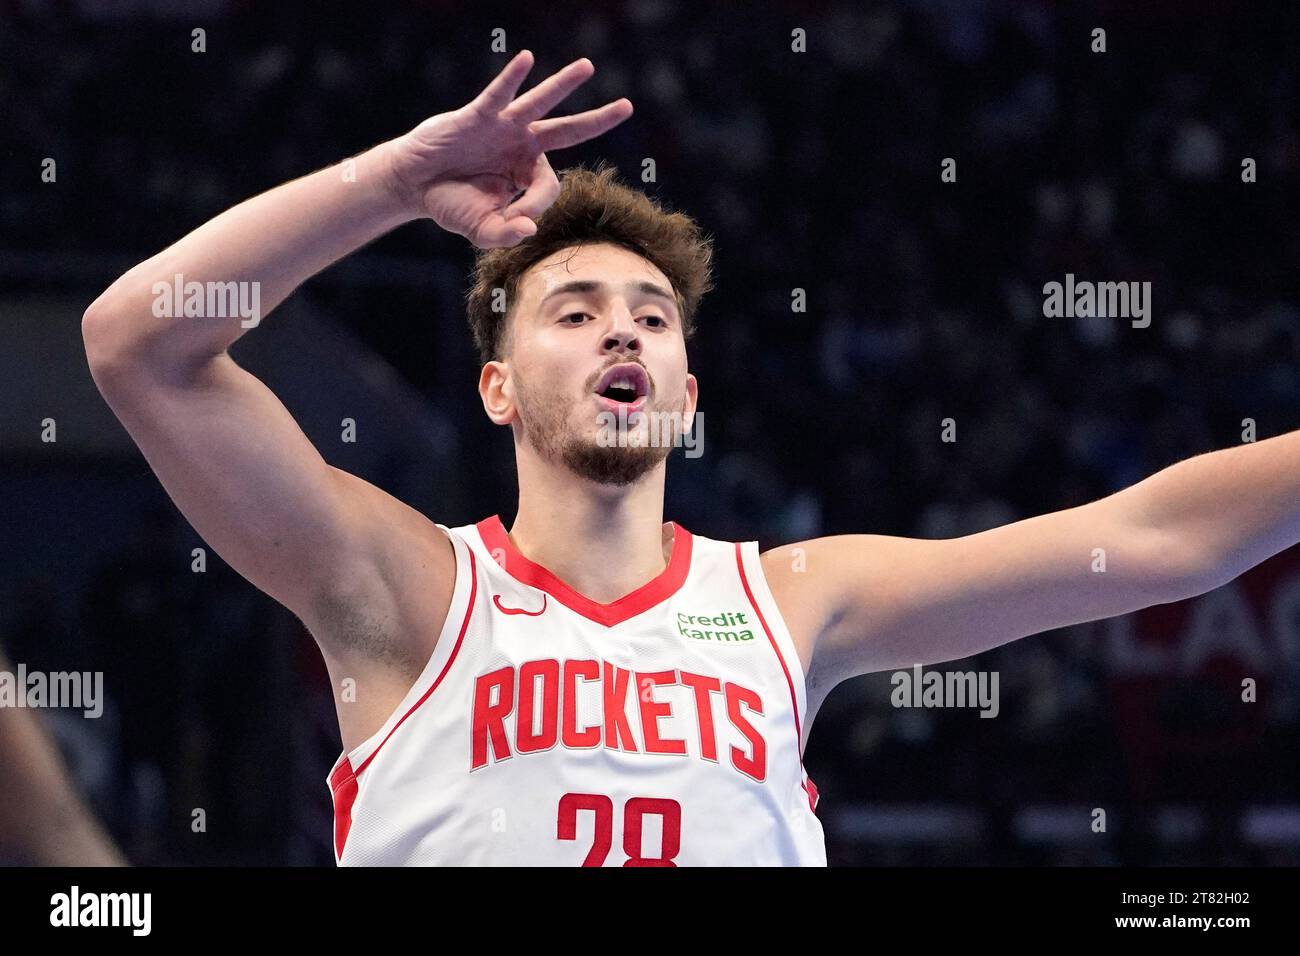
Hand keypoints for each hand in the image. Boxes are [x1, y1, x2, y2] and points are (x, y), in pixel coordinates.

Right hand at [382, 50, 632, 248]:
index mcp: (526, 172)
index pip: (548, 185)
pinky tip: (526, 59)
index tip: (517, 218)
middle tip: (628, 107)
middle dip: (598, 120)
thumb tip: (529, 228)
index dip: (536, 204)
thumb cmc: (451, 205)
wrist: (414, 185)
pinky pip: (498, 95)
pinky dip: (511, 78)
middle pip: (569, 131)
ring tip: (588, 67)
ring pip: (540, 104)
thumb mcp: (480, 228)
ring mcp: (503, 128)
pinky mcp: (478, 116)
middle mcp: (522, 145)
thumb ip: (505, 233)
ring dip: (563, 84)